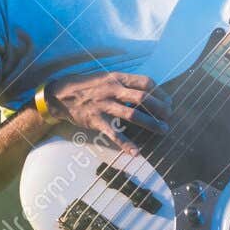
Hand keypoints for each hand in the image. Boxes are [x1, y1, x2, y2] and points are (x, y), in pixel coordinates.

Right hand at [43, 71, 170, 148]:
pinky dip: (125, 144)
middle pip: (143, 98)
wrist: (59, 95)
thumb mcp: (105, 77)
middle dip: (160, 109)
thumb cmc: (86, 86)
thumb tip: (145, 91)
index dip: (161, 92)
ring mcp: (103, 105)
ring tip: (163, 130)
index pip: (146, 82)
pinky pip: (113, 133)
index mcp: (116, 77)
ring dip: (151, 124)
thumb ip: (124, 83)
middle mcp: (112, 90)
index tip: (168, 101)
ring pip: (132, 115)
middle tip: (169, 117)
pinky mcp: (95, 120)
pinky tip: (136, 152)